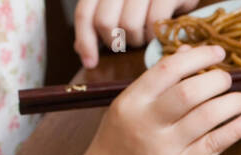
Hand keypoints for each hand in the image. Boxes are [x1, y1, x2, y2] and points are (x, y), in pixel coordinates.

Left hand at [74, 0, 200, 67]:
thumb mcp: (122, 4)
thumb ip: (101, 20)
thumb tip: (80, 48)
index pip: (85, 13)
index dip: (85, 41)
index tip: (91, 63)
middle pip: (105, 22)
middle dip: (115, 41)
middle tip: (127, 42)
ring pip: (129, 25)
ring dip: (138, 39)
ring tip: (145, 35)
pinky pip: (154, 24)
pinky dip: (155, 36)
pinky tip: (159, 33)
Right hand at [80, 45, 240, 154]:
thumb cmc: (118, 145)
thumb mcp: (126, 108)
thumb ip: (155, 84)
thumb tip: (190, 53)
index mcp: (131, 101)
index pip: (168, 69)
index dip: (198, 57)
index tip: (218, 53)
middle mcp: (146, 123)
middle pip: (190, 92)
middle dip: (218, 80)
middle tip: (231, 79)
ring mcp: (164, 149)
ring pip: (207, 117)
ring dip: (234, 102)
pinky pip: (214, 144)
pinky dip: (236, 128)